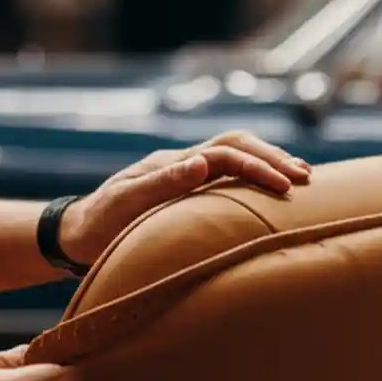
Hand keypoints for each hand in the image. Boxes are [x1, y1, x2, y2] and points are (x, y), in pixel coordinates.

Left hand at [58, 130, 311, 263]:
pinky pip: (229, 176)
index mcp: (173, 164)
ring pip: (236, 155)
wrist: (76, 235)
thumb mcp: (126, 204)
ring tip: (302, 177)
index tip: (285, 186)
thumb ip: (162, 183)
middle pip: (237, 145)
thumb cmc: (99, 223)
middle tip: (305, 177)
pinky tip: (274, 189)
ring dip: (268, 162)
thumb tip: (203, 164)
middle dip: (273, 157)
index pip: (226, 153)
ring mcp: (186, 176)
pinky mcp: (188, 193)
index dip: (258, 166)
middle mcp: (183, 164)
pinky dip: (256, 176)